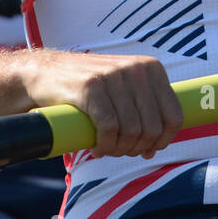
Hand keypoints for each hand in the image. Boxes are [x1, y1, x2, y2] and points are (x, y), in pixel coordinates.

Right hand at [25, 52, 183, 159]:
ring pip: (132, 131)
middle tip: (119, 150)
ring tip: (106, 148)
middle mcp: (136, 69)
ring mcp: (114, 76)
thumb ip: (143, 112)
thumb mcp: (123, 90)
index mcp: (151, 68)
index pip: (174, 116)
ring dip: (118, 149)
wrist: (43, 74)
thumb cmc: (87, 89)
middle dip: (136, 148)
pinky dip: (104, 146)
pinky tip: (96, 147)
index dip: (162, 140)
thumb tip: (154, 148)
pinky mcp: (91, 87)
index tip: (146, 149)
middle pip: (152, 128)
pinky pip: (109, 129)